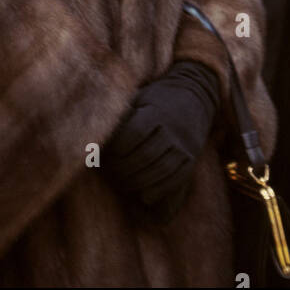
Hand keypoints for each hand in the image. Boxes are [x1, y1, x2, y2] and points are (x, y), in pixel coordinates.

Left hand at [103, 59, 220, 225]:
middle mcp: (173, 127)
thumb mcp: (140, 98)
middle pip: (146, 155)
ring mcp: (185, 143)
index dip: (117, 149)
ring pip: (161, 169)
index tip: (104, 154)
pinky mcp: (192, 157)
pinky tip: (144, 195)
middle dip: (124, 169)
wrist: (194, 94)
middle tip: (110, 174)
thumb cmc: (156, 98)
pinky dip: (159, 190)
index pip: (134, 133)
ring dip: (139, 182)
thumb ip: (122, 114)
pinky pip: (176, 178)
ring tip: (123, 184)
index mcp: (157, 110)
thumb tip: (95, 134)